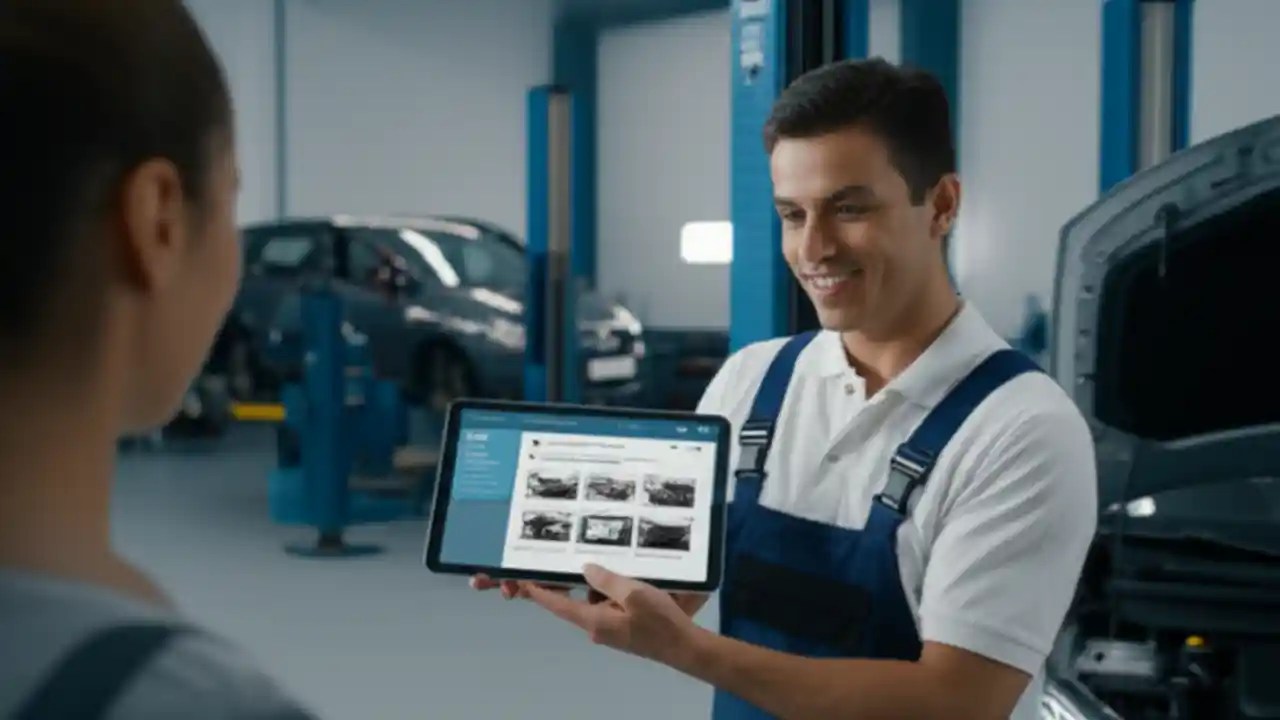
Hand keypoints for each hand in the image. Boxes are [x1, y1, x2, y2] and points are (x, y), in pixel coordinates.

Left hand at [520, 563, 704, 667]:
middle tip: (571, 559)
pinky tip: (631, 583)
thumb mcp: (634, 594)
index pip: (559, 605)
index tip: (524, 581)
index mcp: (594, 620)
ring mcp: (611, 631)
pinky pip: (610, 608)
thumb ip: (607, 581)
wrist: (685, 647)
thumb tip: (585, 570)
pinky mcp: (623, 630)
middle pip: (578, 602)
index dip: (540, 593)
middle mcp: (597, 628)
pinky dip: (614, 595)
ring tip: (618, 567)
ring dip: (603, 587)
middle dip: (575, 583)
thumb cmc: (659, 621)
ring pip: (597, 603)